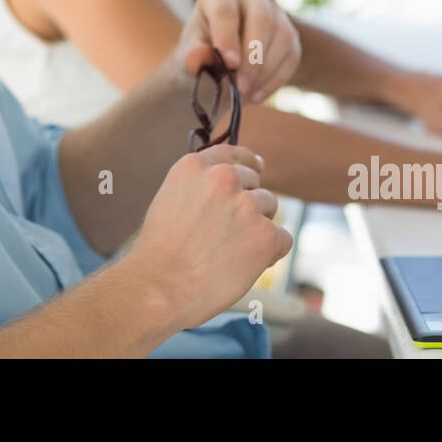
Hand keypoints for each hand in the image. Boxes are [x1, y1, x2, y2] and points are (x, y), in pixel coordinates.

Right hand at [126, 144, 292, 331]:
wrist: (159, 286)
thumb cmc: (159, 252)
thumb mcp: (171, 199)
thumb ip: (201, 186)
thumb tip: (236, 186)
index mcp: (196, 165)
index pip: (235, 154)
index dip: (248, 165)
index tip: (257, 170)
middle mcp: (224, 177)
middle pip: (255, 184)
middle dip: (247, 205)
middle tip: (226, 234)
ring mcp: (246, 205)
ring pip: (270, 208)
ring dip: (256, 227)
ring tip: (228, 252)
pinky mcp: (265, 234)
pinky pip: (282, 238)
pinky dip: (270, 253)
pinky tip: (245, 265)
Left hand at [174, 0, 300, 103]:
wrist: (219, 67)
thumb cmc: (200, 56)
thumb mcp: (189, 58)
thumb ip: (192, 56)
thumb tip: (195, 58)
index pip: (225, 9)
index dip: (228, 36)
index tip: (229, 63)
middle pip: (261, 18)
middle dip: (253, 57)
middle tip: (240, 87)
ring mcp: (275, 12)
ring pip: (281, 37)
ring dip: (264, 71)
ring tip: (244, 93)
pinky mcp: (290, 34)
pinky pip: (292, 56)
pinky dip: (275, 80)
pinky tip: (256, 95)